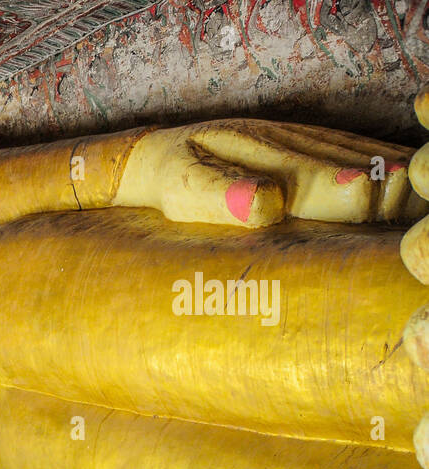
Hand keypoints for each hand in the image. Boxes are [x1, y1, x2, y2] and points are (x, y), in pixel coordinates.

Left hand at [116, 120, 425, 227]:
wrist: (165, 154)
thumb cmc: (177, 179)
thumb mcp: (186, 189)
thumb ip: (224, 197)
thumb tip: (270, 205)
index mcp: (271, 159)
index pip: (333, 179)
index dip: (356, 201)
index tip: (367, 215)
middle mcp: (300, 143)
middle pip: (366, 169)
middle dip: (387, 200)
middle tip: (399, 226)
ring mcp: (311, 140)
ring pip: (370, 160)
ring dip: (391, 188)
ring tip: (408, 216)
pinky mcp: (315, 143)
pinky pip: (361, 154)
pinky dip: (383, 173)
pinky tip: (400, 195)